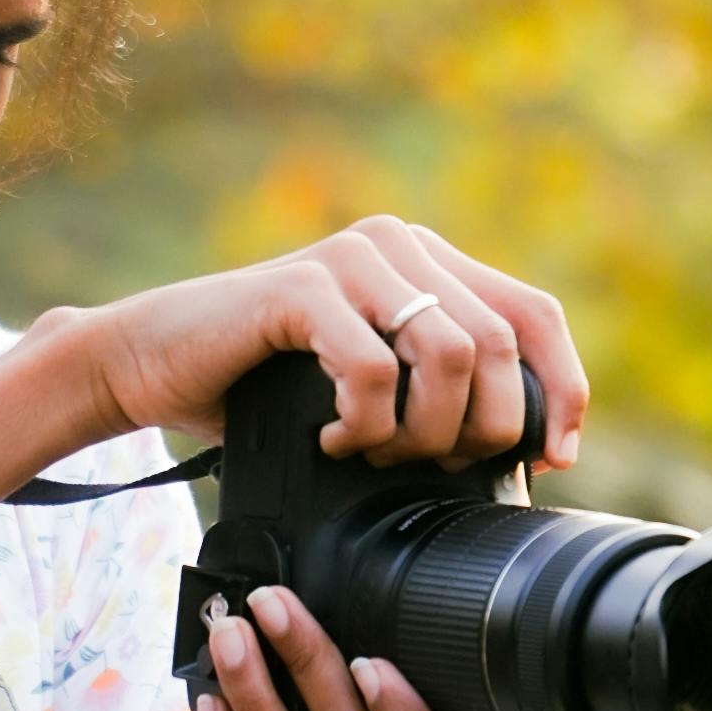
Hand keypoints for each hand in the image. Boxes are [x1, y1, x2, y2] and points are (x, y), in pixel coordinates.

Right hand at [52, 216, 588, 471]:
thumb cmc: (260, 389)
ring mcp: (351, 259)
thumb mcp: (372, 388)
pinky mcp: (302, 286)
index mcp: (427, 262)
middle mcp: (398, 245)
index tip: (549, 458)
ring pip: (449, 354)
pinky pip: (373, 370)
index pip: (534, 316)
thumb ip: (440, 388)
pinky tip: (332, 441)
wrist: (151, 364)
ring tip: (375, 452)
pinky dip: (364, 425)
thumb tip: (537, 446)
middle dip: (481, 429)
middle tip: (430, 465)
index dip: (559, 391)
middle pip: (499, 344)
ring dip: (422, 431)